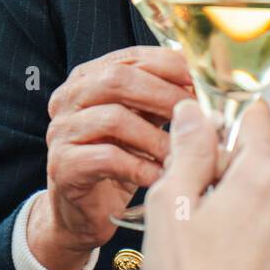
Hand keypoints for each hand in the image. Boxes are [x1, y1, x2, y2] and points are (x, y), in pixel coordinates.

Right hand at [27, 47, 193, 269]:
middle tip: (197, 119)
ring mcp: (61, 131)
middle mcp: (69, 97)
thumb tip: (208, 91)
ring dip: (156, 137)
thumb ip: (164, 101)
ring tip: (182, 154)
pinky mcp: (63, 165)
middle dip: (165, 97)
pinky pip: (106, 158)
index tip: (202, 84)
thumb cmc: (120, 161)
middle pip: (119, 80)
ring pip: (113, 119)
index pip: (132, 58)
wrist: (85, 211)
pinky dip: (140, 166)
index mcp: (90, 77)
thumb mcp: (143, 122)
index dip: (171, 67)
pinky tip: (161, 176)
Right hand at [141, 98, 269, 269]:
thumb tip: (195, 113)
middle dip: (244, 180)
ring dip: (267, 218)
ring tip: (230, 252)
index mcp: (268, 176)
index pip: (256, 121)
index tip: (212, 146)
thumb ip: (189, 148)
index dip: (227, 130)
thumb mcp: (170, 204)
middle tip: (210, 213)